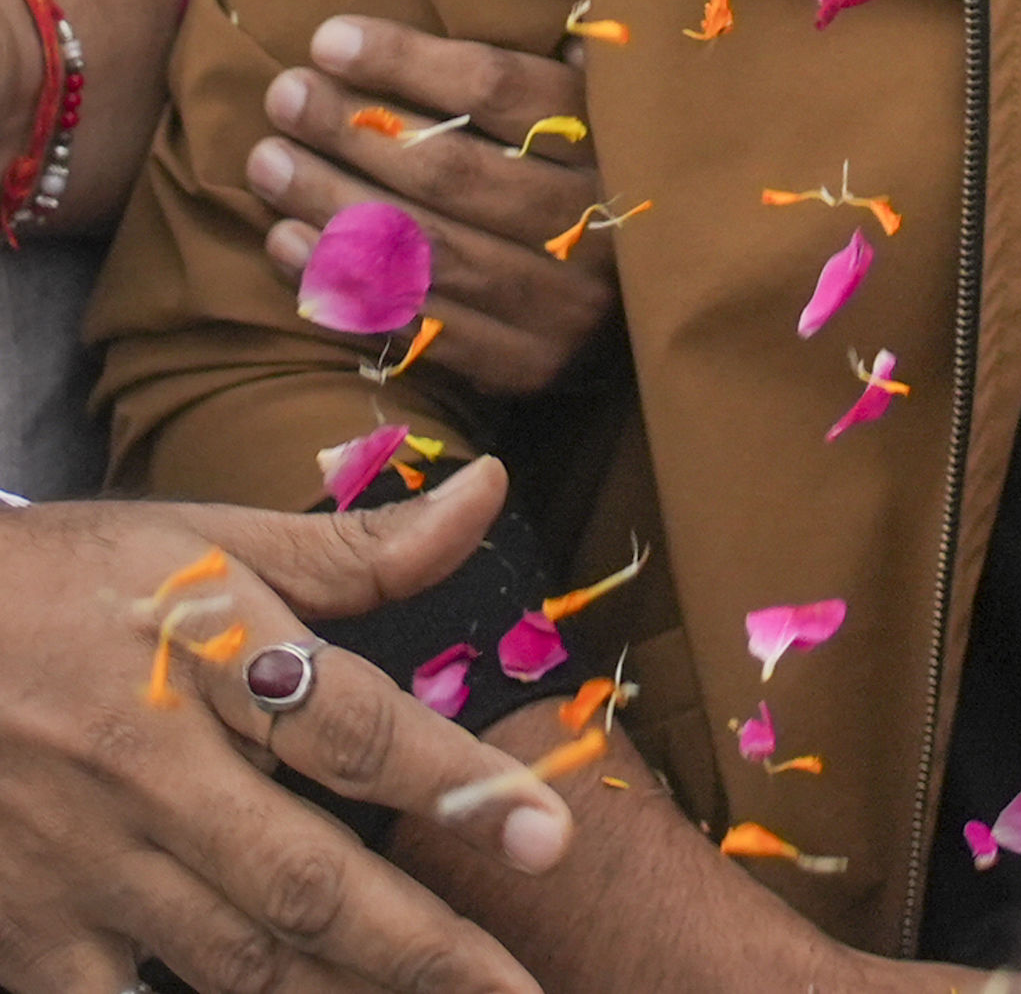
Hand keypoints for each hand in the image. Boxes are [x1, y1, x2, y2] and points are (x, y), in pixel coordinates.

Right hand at [0, 464, 569, 993]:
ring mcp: (84, 865)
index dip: (456, 786)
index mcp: (206, 655)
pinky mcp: (28, 936)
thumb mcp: (202, 541)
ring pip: (233, 963)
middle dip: (423, 949)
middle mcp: (150, 770)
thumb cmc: (65, 583)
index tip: (551, 837)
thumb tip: (491, 493)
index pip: (354, 728)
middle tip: (521, 992)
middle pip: (306, 879)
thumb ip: (355, 549)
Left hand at [248, 17, 613, 399]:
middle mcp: (596, 223)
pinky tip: (285, 243)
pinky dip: (342, 285)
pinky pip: (419, 325)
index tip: (329, 37)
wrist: (679, 296)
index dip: (408, 62)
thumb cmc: (615, 166)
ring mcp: (562, 305)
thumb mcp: (615, 98)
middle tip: (282, 95)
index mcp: (618, 138)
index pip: (499, 90)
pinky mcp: (526, 366)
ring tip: (265, 161)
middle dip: (354, 129)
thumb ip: (577, 53)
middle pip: (451, 171)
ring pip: (425, 249)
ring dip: (331, 203)